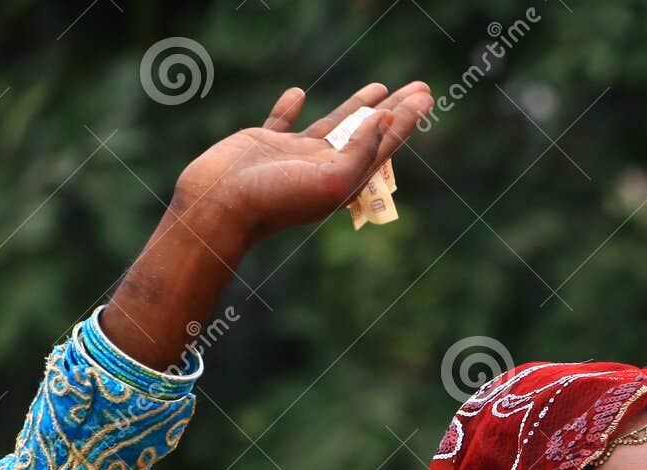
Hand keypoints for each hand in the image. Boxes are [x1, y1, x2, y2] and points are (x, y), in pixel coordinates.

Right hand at [99, 79, 432, 372]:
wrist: (220, 206)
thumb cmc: (276, 199)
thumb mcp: (331, 180)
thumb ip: (361, 150)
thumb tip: (386, 120)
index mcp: (343, 180)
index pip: (383, 145)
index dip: (405, 120)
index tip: (426, 97)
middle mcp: (322, 168)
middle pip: (367, 133)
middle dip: (394, 111)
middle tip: (420, 89)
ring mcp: (292, 156)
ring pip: (333, 124)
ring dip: (358, 107)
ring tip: (380, 87)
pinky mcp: (261, 145)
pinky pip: (281, 122)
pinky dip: (290, 108)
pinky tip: (297, 93)